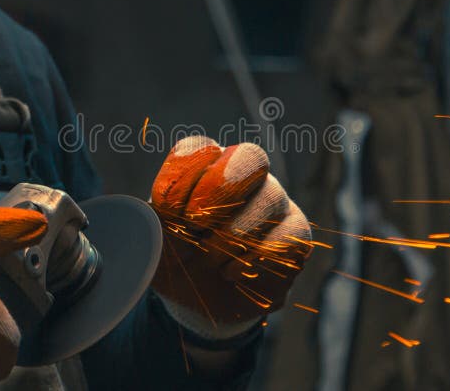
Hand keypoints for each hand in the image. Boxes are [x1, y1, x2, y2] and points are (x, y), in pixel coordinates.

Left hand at [150, 136, 311, 330]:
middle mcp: (244, 174)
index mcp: (204, 165)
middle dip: (220, 189)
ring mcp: (275, 200)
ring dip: (232, 235)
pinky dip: (254, 259)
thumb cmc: (175, 258)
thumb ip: (153, 221)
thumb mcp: (154, 241)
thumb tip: (156, 213)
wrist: (200, 300)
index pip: (199, 149)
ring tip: (209, 259)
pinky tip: (230, 273)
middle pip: (250, 156)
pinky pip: (289, 236)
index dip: (182, 177)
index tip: (166, 209)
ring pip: (270, 198)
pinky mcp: (296, 233)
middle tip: (194, 223)